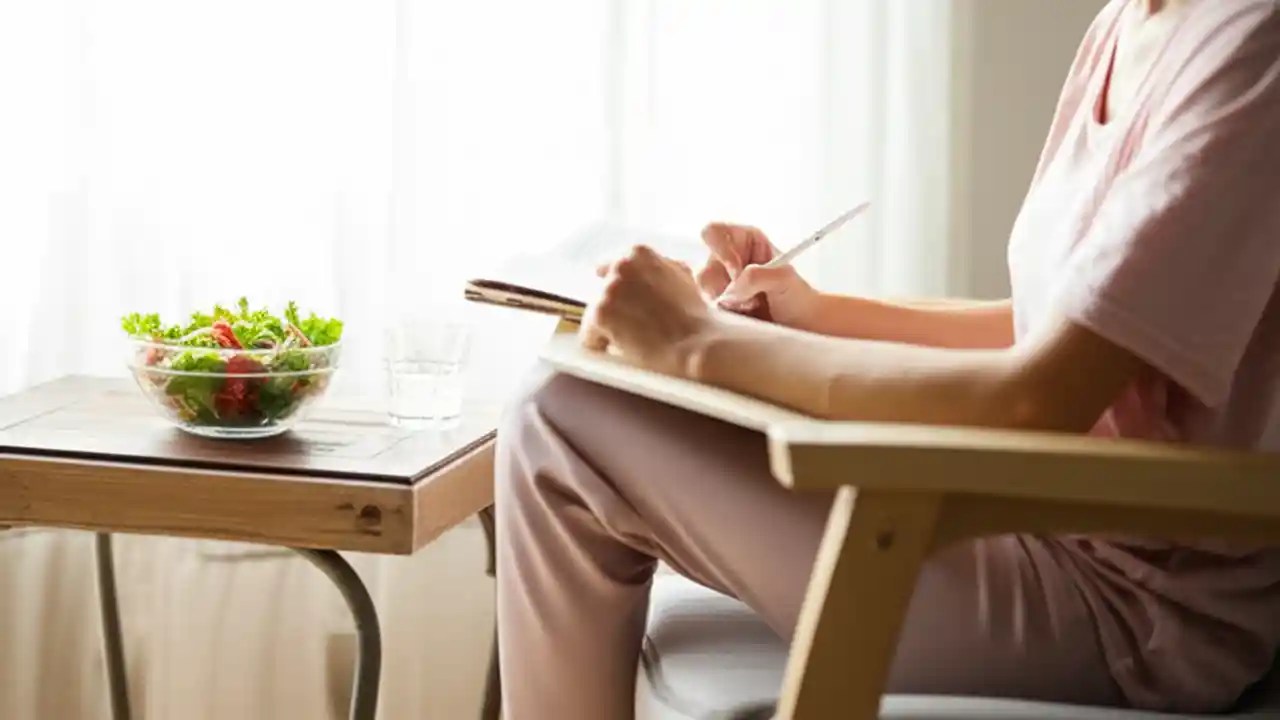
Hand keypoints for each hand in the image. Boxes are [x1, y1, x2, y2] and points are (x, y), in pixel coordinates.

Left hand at [583, 245, 716, 376]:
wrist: (700, 344)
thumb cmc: (697, 318)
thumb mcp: (681, 278)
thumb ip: (657, 270)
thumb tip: (640, 272)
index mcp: (639, 253)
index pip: (612, 270)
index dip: (621, 295)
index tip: (630, 310)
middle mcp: (620, 265)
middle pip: (602, 293)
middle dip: (615, 312)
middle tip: (640, 330)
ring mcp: (608, 289)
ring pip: (595, 315)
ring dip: (610, 330)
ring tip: (637, 342)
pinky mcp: (599, 314)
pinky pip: (589, 338)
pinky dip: (602, 348)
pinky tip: (625, 351)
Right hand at [698, 223, 818, 326]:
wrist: (801, 325)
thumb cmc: (798, 297)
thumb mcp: (784, 279)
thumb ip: (756, 276)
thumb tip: (730, 291)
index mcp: (744, 240)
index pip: (714, 232)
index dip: (720, 250)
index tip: (735, 272)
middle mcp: (727, 260)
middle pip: (705, 269)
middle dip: (724, 287)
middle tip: (748, 300)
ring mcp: (720, 285)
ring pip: (703, 293)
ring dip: (726, 305)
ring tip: (752, 309)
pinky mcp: (717, 307)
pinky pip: (707, 311)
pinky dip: (724, 317)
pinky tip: (745, 318)